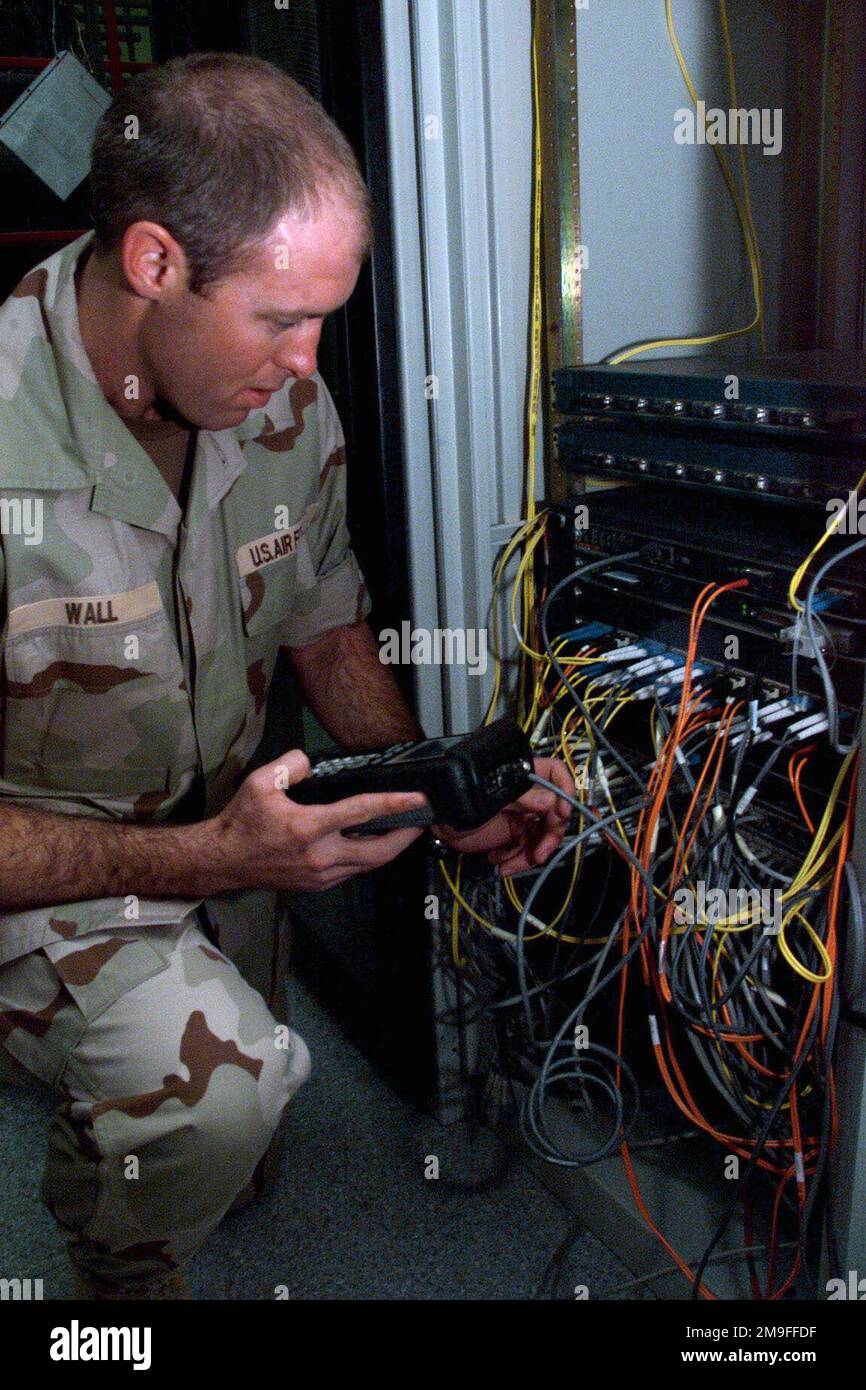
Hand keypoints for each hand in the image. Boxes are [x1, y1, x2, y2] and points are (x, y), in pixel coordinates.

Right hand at [211, 749, 429, 891]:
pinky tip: (373, 842)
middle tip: (423, 819)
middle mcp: (320, 855)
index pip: (361, 812)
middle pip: (379, 851)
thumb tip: (312, 762)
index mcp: (308, 827)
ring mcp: (321, 875)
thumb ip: (290, 764)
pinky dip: (369, 857)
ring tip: (405, 830)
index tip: (417, 797)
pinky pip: (353, 871)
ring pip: (369, 865)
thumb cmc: (241, 821)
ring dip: (390, 848)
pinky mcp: (318, 884)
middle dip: (406, 836)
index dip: (394, 803)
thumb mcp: (260, 781)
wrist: (223, 860)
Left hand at [431, 756, 574, 875]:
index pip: (555, 772)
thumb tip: (551, 800)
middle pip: (556, 811)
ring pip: (544, 835)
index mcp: (522, 775)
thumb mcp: (488, 798)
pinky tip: (500, 863)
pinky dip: (518, 860)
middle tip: (540, 854)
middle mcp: (527, 794)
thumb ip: (520, 797)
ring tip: (511, 865)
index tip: (562, 813)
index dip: (565, 789)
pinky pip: (528, 848)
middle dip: (550, 837)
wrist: (439, 823)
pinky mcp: (515, 833)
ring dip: (532, 855)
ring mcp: (522, 814)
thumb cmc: (457, 800)